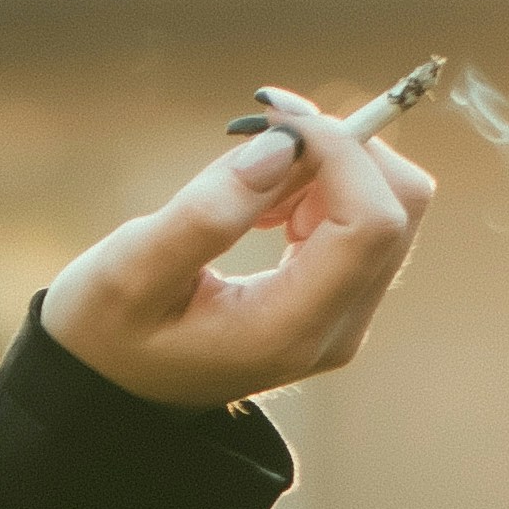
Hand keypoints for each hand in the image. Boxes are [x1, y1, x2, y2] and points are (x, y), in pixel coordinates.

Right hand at [40, 92, 435, 411]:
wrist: (114, 388)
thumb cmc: (108, 334)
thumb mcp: (131, 271)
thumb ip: (208, 212)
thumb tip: (283, 146)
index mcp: (291, 330)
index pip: (371, 222)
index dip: (339, 152)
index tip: (273, 120)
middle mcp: (338, 328)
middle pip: (399, 207)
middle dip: (340, 147)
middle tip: (261, 129)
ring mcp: (345, 316)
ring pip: (389, 205)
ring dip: (326, 164)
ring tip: (243, 178)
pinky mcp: (338, 298)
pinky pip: (362, 218)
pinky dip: (319, 185)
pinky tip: (258, 203)